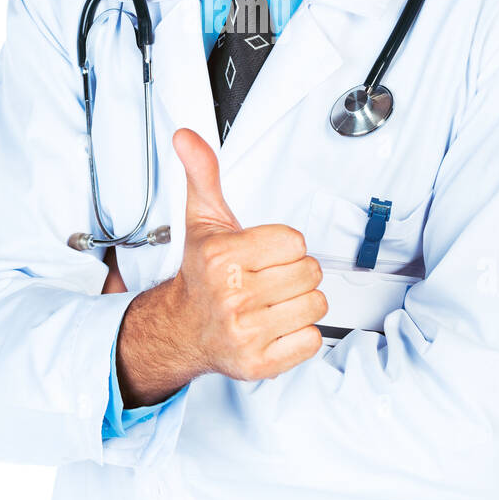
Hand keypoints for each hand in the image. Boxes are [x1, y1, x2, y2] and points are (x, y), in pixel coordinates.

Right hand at [115, 129, 326, 406]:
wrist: (182, 329)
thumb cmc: (201, 274)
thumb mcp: (202, 219)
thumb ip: (203, 174)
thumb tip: (187, 136)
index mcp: (222, 257)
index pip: (294, 241)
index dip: (283, 245)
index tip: (262, 253)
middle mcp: (232, 296)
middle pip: (310, 273)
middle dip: (295, 273)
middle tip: (269, 278)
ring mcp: (246, 332)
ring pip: (316, 306)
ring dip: (300, 303)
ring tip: (273, 302)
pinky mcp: (259, 363)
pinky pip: (312, 341)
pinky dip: (300, 335)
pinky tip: (276, 326)